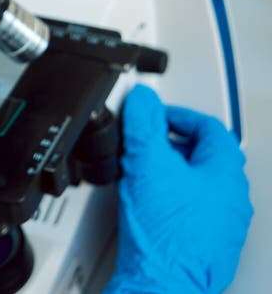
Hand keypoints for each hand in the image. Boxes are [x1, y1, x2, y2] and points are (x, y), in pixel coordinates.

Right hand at [105, 85, 251, 293]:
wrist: (163, 286)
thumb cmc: (163, 234)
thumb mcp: (145, 162)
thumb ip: (142, 123)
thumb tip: (143, 99)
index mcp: (225, 173)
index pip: (209, 127)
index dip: (177, 115)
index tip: (154, 118)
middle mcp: (232, 198)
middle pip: (206, 154)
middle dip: (173, 143)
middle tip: (147, 144)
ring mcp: (225, 224)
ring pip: (200, 184)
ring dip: (173, 172)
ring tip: (145, 174)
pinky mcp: (210, 244)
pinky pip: (195, 211)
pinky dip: (174, 200)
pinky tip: (151, 207)